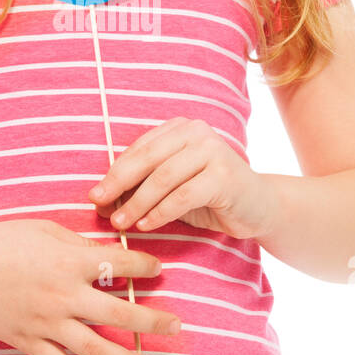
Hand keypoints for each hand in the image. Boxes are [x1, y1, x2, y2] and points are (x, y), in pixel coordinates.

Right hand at [0, 219, 180, 354]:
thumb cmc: (1, 240)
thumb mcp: (44, 230)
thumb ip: (79, 244)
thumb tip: (109, 255)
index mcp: (69, 261)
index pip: (119, 265)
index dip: (146, 266)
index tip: (161, 269)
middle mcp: (63, 296)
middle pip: (118, 315)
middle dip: (152, 322)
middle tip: (177, 328)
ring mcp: (46, 323)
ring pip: (96, 349)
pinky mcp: (28, 341)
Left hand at [88, 117, 273, 240]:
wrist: (260, 206)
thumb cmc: (210, 196)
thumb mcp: (173, 186)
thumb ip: (143, 185)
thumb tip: (102, 199)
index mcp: (181, 128)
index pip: (139, 149)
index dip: (114, 173)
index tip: (95, 196)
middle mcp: (197, 132)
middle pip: (146, 159)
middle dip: (118, 184)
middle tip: (98, 205)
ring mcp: (213, 151)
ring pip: (162, 178)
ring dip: (137, 203)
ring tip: (120, 222)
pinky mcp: (223, 176)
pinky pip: (182, 196)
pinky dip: (159, 213)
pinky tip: (146, 226)